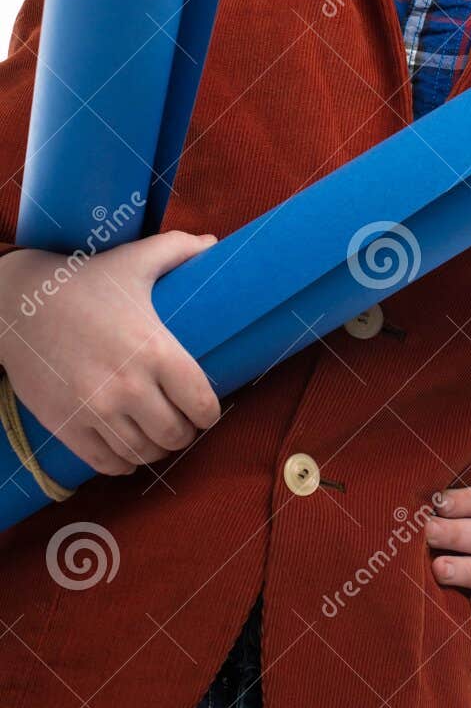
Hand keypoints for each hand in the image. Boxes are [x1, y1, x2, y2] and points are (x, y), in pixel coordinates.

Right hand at [0, 231, 222, 475]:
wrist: (18, 304)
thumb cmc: (84, 282)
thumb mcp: (134, 259)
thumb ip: (179, 249)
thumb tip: (214, 243)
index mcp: (155, 350)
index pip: (201, 403)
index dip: (210, 412)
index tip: (206, 408)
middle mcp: (129, 386)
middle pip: (175, 434)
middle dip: (184, 430)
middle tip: (181, 420)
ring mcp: (96, 410)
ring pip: (144, 454)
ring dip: (155, 448)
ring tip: (156, 434)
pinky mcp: (67, 427)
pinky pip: (108, 464)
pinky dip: (124, 462)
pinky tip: (128, 449)